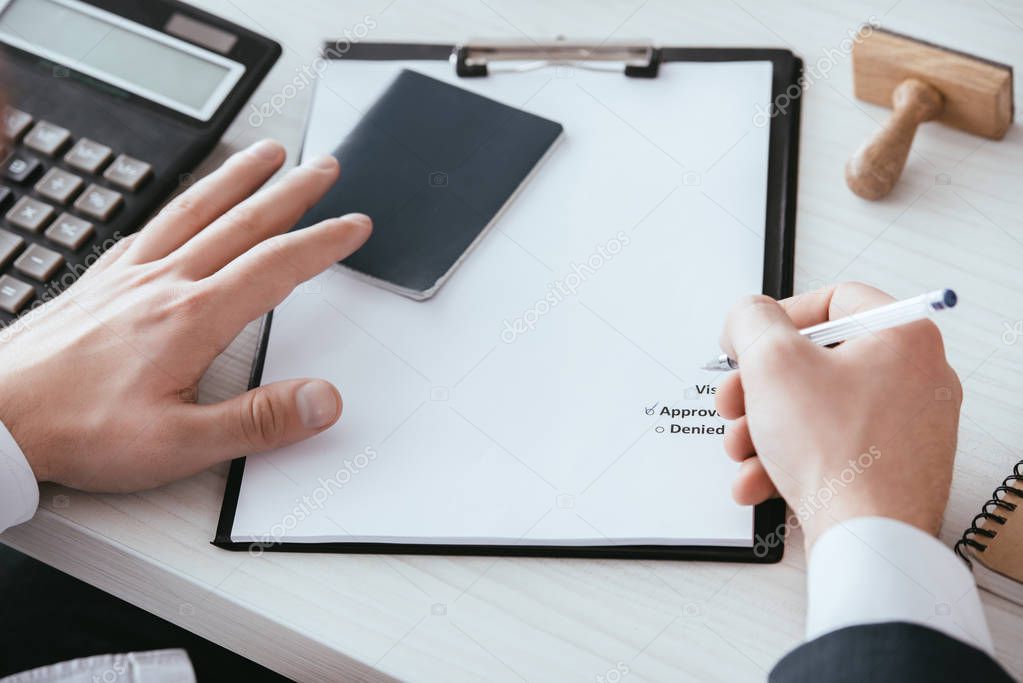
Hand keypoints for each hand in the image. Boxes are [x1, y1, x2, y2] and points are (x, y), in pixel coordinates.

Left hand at [0, 140, 370, 491]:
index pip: (275, 266)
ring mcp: (128, 276)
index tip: (353, 225)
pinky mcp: (99, 281)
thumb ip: (258, 421)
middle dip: (292, 191)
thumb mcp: (180, 444)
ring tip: (265, 154)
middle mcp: (163, 283)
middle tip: (322, 168)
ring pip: (195, 209)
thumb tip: (322, 400)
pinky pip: (151, 225)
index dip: (322, 242)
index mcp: (192, 318)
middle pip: (241, 221)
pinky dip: (181, 203)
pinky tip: (184, 204)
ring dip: (237, 178)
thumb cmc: (77, 430)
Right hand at [716, 282, 961, 547]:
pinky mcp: (892, 469)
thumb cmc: (840, 455)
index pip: (837, 300)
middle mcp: (917, 380)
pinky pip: (829, 450)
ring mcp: (907, 429)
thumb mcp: (772, 362)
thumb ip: (750, 320)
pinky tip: (758, 478)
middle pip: (818, 362)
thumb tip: (747, 316)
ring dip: (764, 428)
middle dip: (760, 386)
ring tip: (742, 448)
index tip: (750, 339)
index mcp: (905, 338)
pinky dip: (788, 461)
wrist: (868, 541)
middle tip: (735, 400)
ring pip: (816, 411)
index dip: (780, 315)